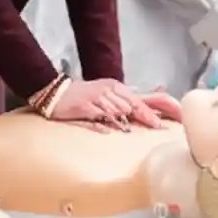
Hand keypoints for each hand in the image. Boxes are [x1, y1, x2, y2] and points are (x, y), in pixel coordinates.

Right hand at [49, 79, 177, 130]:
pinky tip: (107, 131)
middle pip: (128, 108)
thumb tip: (142, 106)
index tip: (160, 125)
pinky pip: (96, 118)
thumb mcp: (105, 93)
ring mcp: (95, 98)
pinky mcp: (83, 107)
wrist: (57, 94)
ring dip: (121, 122)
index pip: (135, 101)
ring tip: (128, 130)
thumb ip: (123, 100)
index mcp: (114, 87)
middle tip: (155, 127)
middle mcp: (107, 90)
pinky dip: (103, 125)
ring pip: (115, 113)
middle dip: (141, 118)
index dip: (148, 114)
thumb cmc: (84, 95)